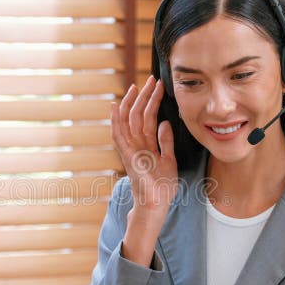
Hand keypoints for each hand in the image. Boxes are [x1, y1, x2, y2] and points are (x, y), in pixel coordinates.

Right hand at [110, 75, 177, 215]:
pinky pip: (118, 135)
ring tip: (137, 86)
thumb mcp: (169, 159)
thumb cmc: (162, 187)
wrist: (156, 204)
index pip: (148, 117)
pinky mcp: (126, 155)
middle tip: (151, 79)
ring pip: (128, 121)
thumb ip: (166, 141)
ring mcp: (130, 149)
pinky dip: (115, 120)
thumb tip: (165, 123)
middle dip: (144, 96)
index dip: (152, 101)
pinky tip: (115, 106)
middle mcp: (136, 144)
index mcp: (146, 144)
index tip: (158, 86)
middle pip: (138, 115)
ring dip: (132, 102)